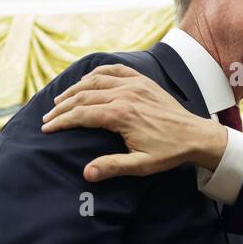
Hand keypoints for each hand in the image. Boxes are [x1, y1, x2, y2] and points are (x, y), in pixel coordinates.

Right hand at [40, 64, 228, 181]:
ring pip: (95, 81)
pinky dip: (98, 73)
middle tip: (47, 117)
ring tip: (60, 100)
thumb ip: (113, 166)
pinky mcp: (143, 81)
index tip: (46, 128)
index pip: (81, 115)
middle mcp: (125, 95)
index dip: (61, 122)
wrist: (196, 135)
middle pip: (83, 97)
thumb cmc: (169, 152)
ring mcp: (134, 85)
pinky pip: (115, 70)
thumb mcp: (141, 165)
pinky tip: (88, 79)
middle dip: (62, 107)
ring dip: (75, 89)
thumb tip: (86, 173)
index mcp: (121, 115)